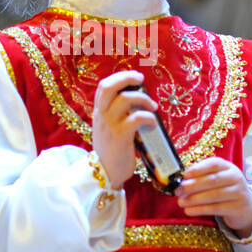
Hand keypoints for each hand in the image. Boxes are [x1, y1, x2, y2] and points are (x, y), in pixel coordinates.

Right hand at [91, 70, 157, 188]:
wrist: (105, 175)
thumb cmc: (111, 152)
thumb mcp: (107, 130)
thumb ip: (116, 115)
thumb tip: (137, 101)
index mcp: (98, 113)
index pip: (103, 86)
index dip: (119, 77)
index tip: (134, 77)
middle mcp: (101, 116)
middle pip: (109, 86)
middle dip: (127, 78)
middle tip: (141, 79)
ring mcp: (109, 125)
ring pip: (125, 99)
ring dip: (143, 99)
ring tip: (153, 107)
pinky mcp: (120, 136)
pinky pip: (137, 118)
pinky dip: (148, 117)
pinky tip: (153, 123)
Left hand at [175, 158, 251, 234]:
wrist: (245, 207)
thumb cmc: (224, 190)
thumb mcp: (217, 179)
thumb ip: (201, 177)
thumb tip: (179, 181)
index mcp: (228, 167)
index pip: (214, 164)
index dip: (199, 168)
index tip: (184, 174)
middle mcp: (235, 177)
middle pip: (212, 180)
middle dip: (193, 185)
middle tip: (178, 190)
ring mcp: (238, 192)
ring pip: (214, 195)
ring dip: (194, 199)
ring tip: (181, 202)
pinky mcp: (237, 207)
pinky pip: (216, 208)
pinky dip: (200, 210)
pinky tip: (189, 211)